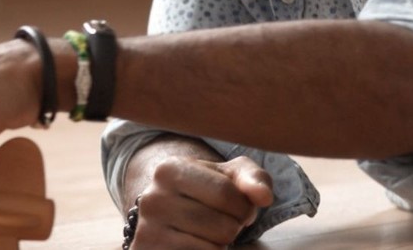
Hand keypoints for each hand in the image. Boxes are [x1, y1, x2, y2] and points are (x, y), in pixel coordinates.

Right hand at [130, 155, 272, 248]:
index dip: (243, 206)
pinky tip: (196, 244)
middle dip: (233, 228)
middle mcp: (153, 199)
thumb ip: (253, 178)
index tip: (233, 206)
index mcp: (169, 170)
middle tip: (219, 221)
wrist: (168, 213)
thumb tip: (263, 196)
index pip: (227, 194)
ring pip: (214, 249)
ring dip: (221, 244)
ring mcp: (149, 230)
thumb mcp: (231, 176)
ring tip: (207, 233)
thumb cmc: (207, 191)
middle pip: (224, 227)